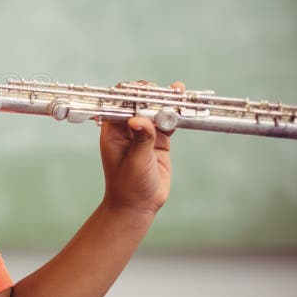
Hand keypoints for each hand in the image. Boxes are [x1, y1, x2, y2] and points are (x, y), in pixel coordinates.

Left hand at [99, 80, 184, 214]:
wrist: (139, 206)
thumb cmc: (128, 186)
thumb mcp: (135, 162)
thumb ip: (141, 140)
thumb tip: (138, 119)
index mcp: (113, 131)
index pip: (119, 104)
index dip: (132, 94)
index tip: (146, 90)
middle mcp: (127, 129)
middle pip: (139, 103)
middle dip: (152, 94)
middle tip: (165, 92)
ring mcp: (144, 133)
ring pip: (154, 110)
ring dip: (166, 101)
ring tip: (178, 92)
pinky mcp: (159, 140)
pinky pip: (167, 122)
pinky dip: (175, 115)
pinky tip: (183, 107)